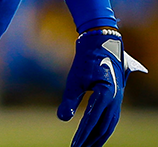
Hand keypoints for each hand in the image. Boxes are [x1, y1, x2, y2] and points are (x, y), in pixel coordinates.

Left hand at [58, 28, 148, 146]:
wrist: (100, 43)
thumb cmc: (86, 60)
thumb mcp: (75, 79)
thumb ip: (70, 100)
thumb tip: (62, 119)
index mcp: (107, 94)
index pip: (92, 120)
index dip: (83, 134)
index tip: (74, 146)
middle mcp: (115, 99)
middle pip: (104, 127)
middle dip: (91, 140)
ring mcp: (117, 99)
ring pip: (109, 124)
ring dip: (98, 137)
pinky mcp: (115, 97)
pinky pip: (110, 117)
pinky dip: (103, 128)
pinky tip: (95, 134)